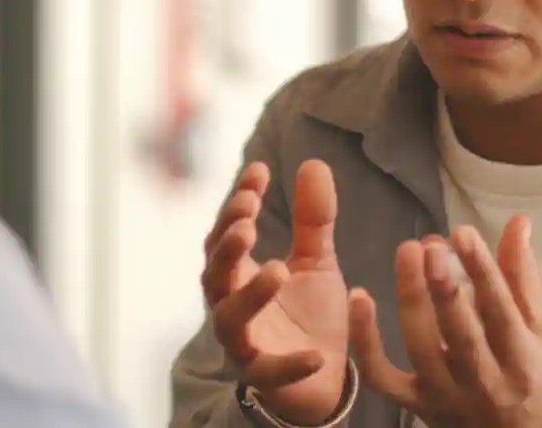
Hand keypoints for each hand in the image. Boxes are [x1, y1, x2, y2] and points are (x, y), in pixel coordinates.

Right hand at [201, 159, 349, 424]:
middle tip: (248, 218)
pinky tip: (313, 355)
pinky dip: (288, 364)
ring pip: (230, 318)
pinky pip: (268, 372)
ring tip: (277, 269)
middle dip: (227, 244)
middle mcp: (231, 304)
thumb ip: (314, 219)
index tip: (259, 171)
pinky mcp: (264, 378)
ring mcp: (244, 342)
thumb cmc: (309, 315)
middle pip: (215, 271)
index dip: (239, 201)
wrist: (326, 377)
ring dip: (250, 293)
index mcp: (240, 272)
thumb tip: (314, 162)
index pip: (229, 230)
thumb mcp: (316, 261)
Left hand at [349, 217, 541, 427]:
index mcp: (522, 359)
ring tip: (407, 252)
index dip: (483, 271)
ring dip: (411, 299)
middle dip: (445, 290)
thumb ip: (521, 274)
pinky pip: (382, 376)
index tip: (463, 233)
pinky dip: (366, 342)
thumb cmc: (528, 368)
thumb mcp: (538, 324)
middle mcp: (485, 382)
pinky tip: (359, 297)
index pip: (501, 312)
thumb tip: (519, 221)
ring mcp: (445, 395)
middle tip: (430, 246)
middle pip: (461, 335)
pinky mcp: (414, 405)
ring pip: (422, 348)